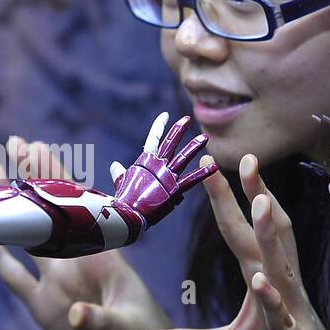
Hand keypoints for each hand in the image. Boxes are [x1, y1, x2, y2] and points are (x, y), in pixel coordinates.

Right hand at [0, 139, 178, 329]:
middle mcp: (75, 260)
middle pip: (47, 209)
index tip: (37, 147)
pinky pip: (14, 276)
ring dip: (12, 205)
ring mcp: (56, 281)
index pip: (73, 205)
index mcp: (101, 253)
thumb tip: (74, 314)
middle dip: (30, 176)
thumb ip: (100, 321)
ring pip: (27, 234)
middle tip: (11, 142)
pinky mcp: (43, 306)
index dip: (55, 176)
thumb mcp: (127, 326)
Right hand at [110, 112, 216, 228]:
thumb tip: (115, 166)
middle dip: (179, 130)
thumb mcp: (120, 181)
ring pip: (183, 157)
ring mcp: (167, 175)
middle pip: (170, 142)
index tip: (166, 115)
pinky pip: (192, 179)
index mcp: (145, 161)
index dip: (159, 126)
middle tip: (187, 119)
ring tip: (204, 137)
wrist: (128, 214)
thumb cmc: (123, 199)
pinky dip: (203, 173)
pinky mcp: (175, 188)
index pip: (153, 138)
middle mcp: (157, 164)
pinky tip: (214, 166)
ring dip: (194, 147)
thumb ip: (119, 172)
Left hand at [138, 155, 329, 329]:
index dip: (228, 200)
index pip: (242, 232)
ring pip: (282, 265)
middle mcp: (281, 285)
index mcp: (263, 278)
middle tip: (248, 159)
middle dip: (259, 195)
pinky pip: (285, 316)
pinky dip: (274, 299)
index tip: (210, 165)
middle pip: (269, 233)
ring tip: (262, 202)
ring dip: (272, 234)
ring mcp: (293, 310)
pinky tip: (262, 283)